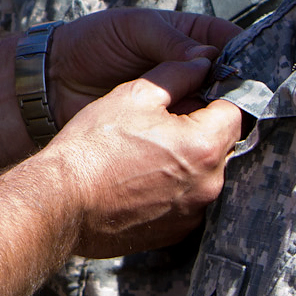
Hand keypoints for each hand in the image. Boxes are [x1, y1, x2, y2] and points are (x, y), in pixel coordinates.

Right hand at [42, 59, 240, 257]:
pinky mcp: (177, 232)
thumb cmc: (93, 147)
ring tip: (143, 154)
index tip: (191, 94)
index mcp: (204, 145)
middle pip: (220, 144)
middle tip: (158, 124)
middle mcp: (209, 184)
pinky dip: (171, 188)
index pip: (234, 110)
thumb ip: (176, 74)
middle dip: (199, 129)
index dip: (213, 96)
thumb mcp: (133, 95)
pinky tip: (138, 180)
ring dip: (185, 161)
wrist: (61, 201)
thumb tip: (201, 63)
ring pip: (204, 174)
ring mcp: (194, 213)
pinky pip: (187, 201)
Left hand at [48, 9, 237, 124]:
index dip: (247, 55)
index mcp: (187, 36)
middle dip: (239, 91)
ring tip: (233, 125)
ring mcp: (179, 99)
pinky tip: (209, 141)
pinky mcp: (165, 126)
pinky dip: (200, 137)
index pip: (229, 42)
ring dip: (223, 117)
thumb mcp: (132, 29)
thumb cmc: (92, 42)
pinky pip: (190, 132)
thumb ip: (169, 42)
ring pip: (214, 110)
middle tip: (250, 104)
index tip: (262, 70)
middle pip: (228, 81)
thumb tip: (208, 58)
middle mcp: (189, 69)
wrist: (55, 79)